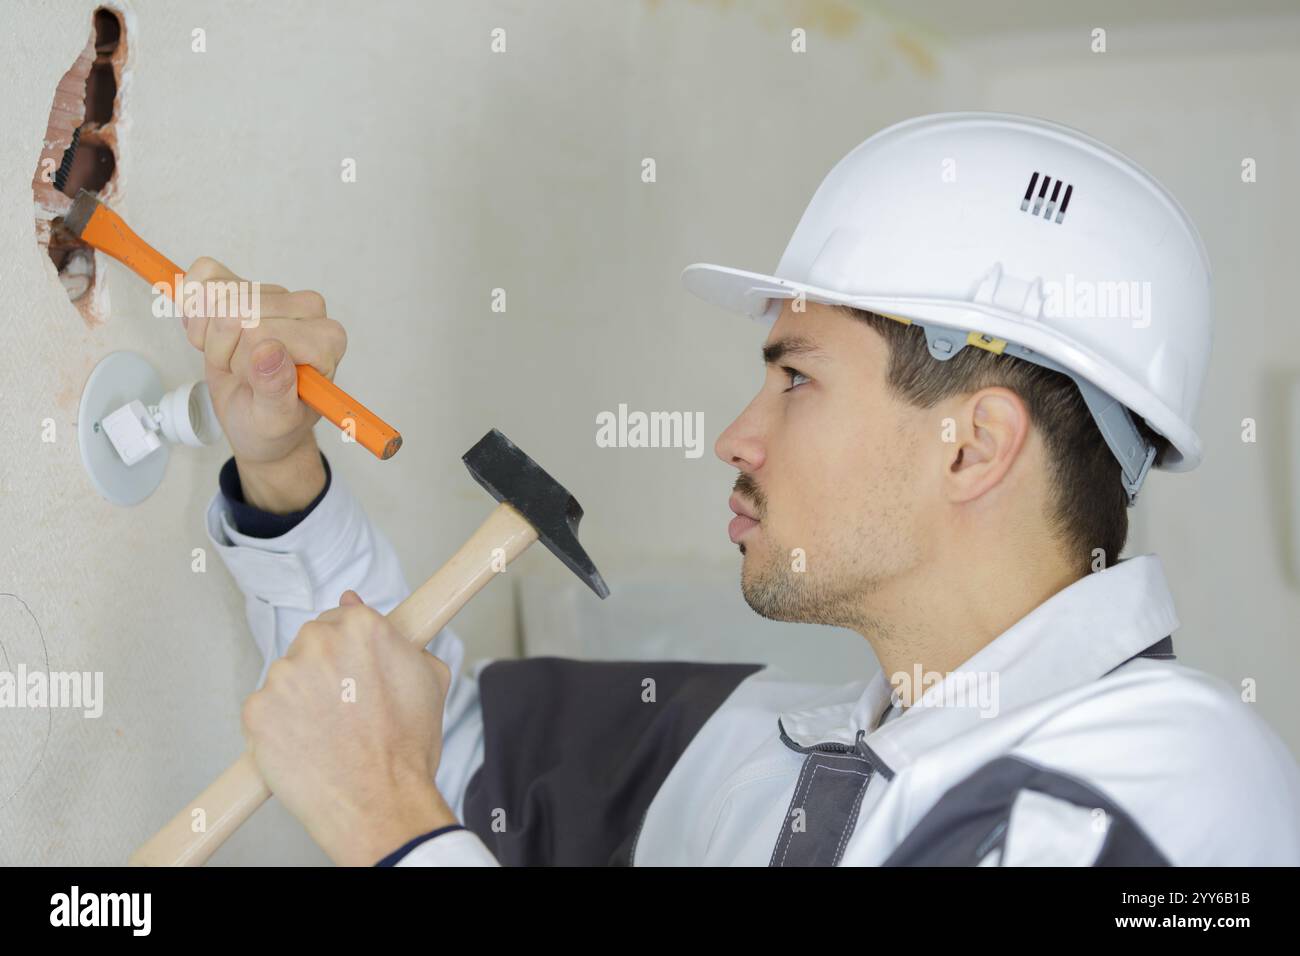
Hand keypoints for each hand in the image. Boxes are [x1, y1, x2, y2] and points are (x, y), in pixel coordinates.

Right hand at [182, 256, 347, 509]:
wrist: (254, 419)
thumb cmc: (271, 422)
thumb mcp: (274, 420)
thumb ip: (276, 389)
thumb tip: (268, 350)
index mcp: (326, 340)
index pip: (262, 329)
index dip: (243, 362)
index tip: (252, 383)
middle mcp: (309, 309)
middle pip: (237, 308)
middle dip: (224, 349)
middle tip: (238, 373)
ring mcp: (277, 292)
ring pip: (217, 293)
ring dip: (209, 334)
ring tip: (229, 358)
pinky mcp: (246, 282)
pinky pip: (205, 273)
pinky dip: (193, 307)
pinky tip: (209, 332)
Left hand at [241, 591, 458, 865]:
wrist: (381, 802)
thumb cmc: (407, 748)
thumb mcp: (428, 680)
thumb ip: (399, 639)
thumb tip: (359, 604)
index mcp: (362, 628)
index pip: (341, 617)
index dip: (349, 650)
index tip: (352, 673)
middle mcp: (318, 643)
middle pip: (310, 643)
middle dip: (323, 670)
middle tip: (345, 708)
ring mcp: (283, 677)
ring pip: (286, 677)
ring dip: (300, 698)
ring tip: (329, 733)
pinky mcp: (257, 711)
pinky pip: (264, 710)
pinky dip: (280, 726)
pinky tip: (307, 745)